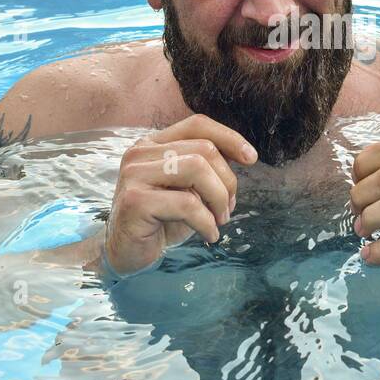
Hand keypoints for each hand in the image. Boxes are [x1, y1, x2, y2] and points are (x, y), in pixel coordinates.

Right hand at [104, 114, 257, 274]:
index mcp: (154, 144)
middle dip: (226, 181)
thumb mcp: (188, 189)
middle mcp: (140, 152)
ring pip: (197, 169)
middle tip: (227, 209)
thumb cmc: (162, 221)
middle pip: (203, 149)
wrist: (127, 254)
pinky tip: (209, 235)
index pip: (197, 125)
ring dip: (218, 199)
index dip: (229, 137)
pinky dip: (206, 222)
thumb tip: (243, 155)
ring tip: (219, 220)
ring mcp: (134, 174)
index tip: (251, 158)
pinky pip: (187, 204)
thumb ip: (206, 169)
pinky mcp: (134, 201)